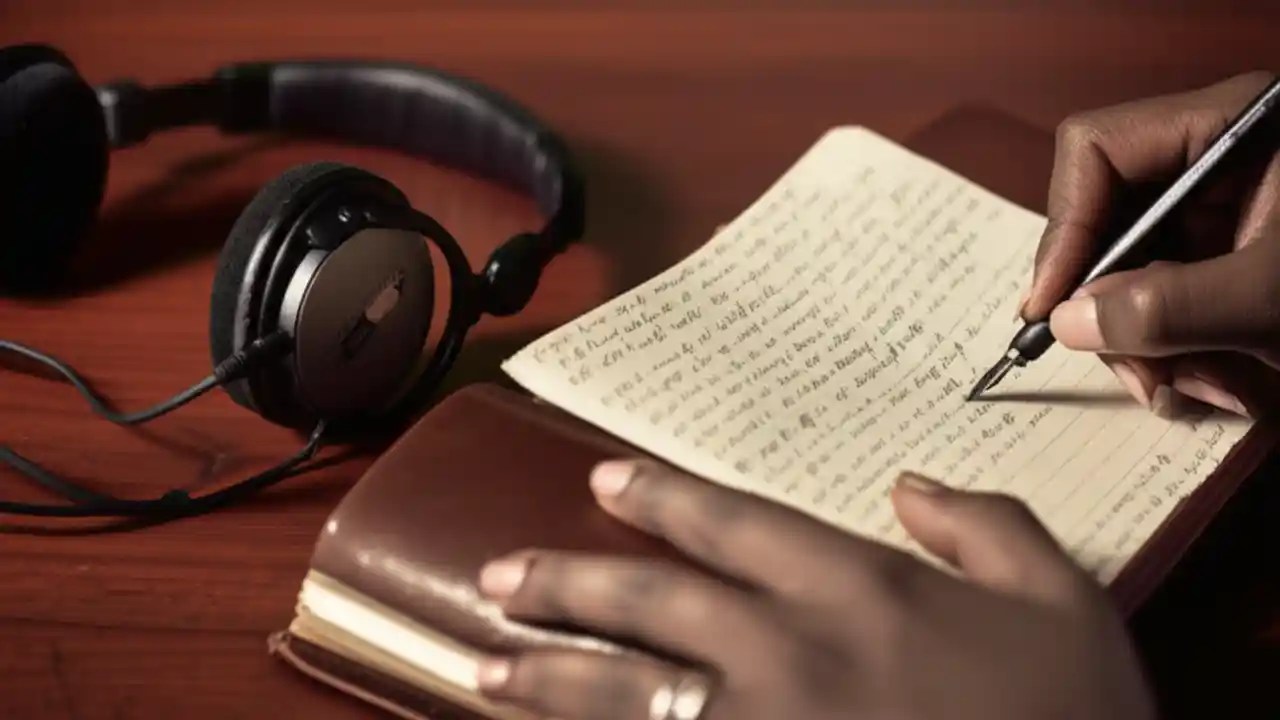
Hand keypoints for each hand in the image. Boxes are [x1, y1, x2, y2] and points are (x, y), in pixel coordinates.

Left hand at [471, 461, 1154, 719]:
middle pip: (654, 603)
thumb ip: (988, 524)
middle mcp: (792, 650)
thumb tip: (913, 485)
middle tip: (498, 577)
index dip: (664, 497)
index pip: (736, 522)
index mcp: (859, 588)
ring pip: (628, 696)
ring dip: (548, 679)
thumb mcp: (1063, 600)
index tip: (604, 481)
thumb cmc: (1073, 718)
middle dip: (568, 586)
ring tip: (481, 669)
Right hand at [1022, 70, 1279, 417]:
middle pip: (1108, 221)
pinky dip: (1179, 352)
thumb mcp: (1277, 296)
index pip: (1097, 150)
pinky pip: (1167, 300)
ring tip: (1195, 392)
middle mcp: (1217, 161)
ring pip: (1132, 273)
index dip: (1063, 228)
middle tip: (1137, 377)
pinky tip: (1218, 386)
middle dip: (1114, 309)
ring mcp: (1223, 213)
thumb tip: (1067, 322)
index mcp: (1234, 126)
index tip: (1052, 308)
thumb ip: (1171, 308)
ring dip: (1149, 346)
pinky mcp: (1231, 259)